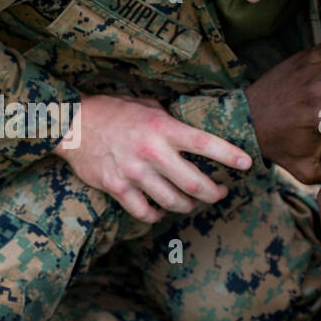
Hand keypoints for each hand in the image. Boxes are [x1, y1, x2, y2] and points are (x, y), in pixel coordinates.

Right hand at [53, 93, 251, 222]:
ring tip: (192, 203)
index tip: (247, 163)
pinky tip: (159, 210)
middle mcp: (151, 152)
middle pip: (195, 185)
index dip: (229, 155)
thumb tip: (192, 128)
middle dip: (215, 193)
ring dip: (188, 206)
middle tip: (220, 193)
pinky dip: (156, 215)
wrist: (72, 124)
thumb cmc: (112, 111)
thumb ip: (169, 119)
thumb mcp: (145, 106)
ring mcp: (134, 173)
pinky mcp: (117, 188)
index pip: (205, 143)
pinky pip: (145, 212)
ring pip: (173, 202)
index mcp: (162, 128)